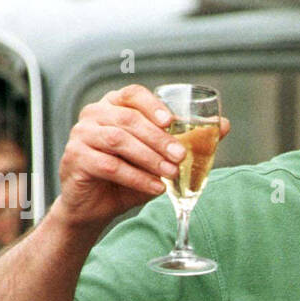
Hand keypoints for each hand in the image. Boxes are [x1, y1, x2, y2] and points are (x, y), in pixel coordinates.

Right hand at [55, 84, 231, 232]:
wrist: (94, 207)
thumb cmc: (127, 177)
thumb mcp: (159, 158)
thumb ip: (187, 140)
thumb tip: (224, 126)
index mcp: (114, 106)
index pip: (133, 94)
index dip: (152, 105)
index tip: (171, 121)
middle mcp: (94, 114)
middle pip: (129, 119)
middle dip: (159, 139)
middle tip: (181, 156)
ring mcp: (81, 134)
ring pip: (118, 140)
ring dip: (149, 158)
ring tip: (171, 173)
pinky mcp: (75, 158)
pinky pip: (108, 165)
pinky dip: (135, 177)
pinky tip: (154, 188)